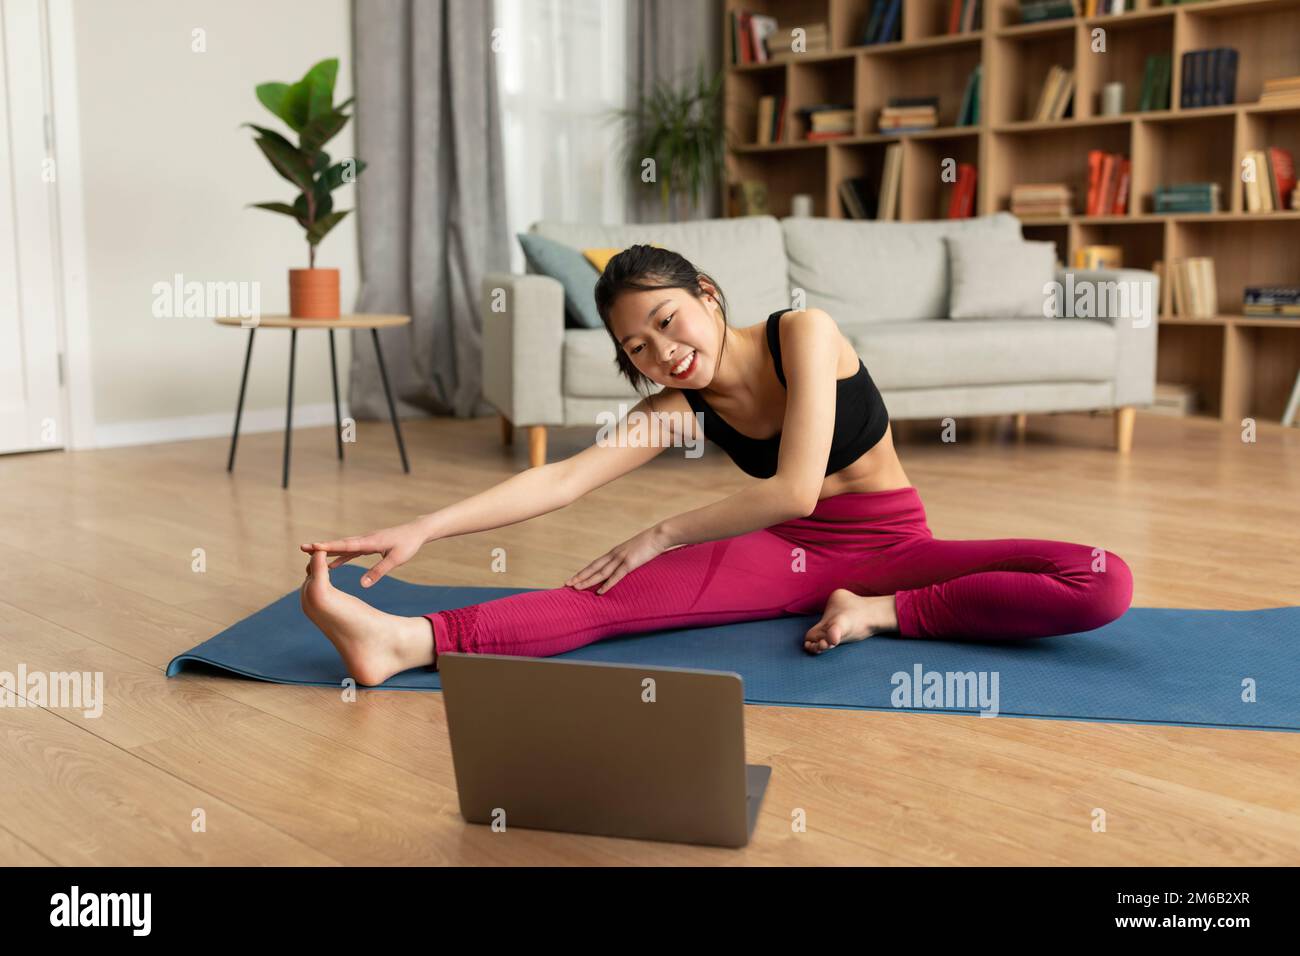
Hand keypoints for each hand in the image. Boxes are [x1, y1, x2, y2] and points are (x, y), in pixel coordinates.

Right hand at [299, 521, 425, 586]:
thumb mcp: (396, 560)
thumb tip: (362, 585)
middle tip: (302, 548)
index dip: (329, 547)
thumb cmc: (408, 545)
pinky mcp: (368, 545)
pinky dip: (340, 556)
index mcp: (370, 542)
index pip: (346, 545)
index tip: (313, 547)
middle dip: (321, 547)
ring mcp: (365, 542)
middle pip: (339, 544)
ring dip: (327, 551)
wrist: (417, 532)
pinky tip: (332, 564)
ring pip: (343, 547)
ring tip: (310, 555)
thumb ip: (379, 571)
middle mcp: (364, 539)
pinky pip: (351, 551)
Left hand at [565, 526, 668, 594]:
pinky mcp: (630, 563)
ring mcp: (621, 558)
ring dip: (587, 581)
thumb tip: (625, 566)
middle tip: (566, 584)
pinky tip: (599, 592)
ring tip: (576, 588)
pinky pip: (616, 576)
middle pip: (593, 567)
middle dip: (579, 576)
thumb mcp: (635, 551)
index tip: (573, 578)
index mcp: (614, 552)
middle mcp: (614, 555)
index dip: (583, 571)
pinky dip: (607, 584)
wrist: (659, 535)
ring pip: (600, 572)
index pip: (595, 564)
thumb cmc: (649, 543)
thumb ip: (628, 558)